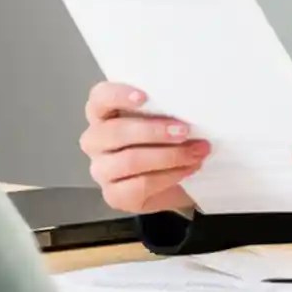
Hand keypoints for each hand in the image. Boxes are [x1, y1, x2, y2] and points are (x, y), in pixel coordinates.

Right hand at [80, 82, 209, 213]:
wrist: (172, 182)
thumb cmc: (163, 141)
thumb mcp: (162, 119)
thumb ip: (163, 109)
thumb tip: (186, 106)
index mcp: (102, 113)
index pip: (100, 97)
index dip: (119, 95)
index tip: (144, 97)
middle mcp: (95, 140)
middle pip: (116, 132)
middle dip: (155, 131)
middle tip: (184, 130)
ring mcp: (100, 170)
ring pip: (130, 160)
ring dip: (169, 155)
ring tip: (196, 151)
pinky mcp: (114, 195)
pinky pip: (141, 185)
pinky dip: (170, 175)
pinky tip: (188, 168)